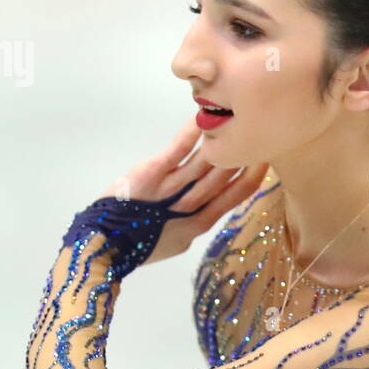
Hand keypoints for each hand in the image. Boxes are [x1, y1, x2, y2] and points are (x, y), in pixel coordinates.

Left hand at [99, 116, 269, 266]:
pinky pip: (176, 151)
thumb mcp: (174, 242)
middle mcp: (191, 206)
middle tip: (259, 132)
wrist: (102, 249)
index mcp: (199, 224)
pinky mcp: (151, 175)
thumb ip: (192, 225)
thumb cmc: (136, 246)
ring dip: (222, 141)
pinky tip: (203, 118)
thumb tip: (205, 212)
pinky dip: (191, 134)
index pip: (234, 197)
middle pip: (223, 177)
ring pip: (205, 163)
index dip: (252, 177)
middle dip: (243, 154)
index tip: (267, 159)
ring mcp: (171, 190)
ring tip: (237, 120)